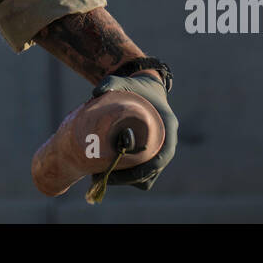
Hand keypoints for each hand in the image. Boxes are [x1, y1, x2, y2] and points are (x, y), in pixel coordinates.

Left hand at [89, 72, 178, 190]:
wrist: (145, 89)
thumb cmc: (137, 87)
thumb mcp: (126, 82)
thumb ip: (111, 82)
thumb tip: (95, 92)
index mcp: (167, 127)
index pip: (162, 157)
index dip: (143, 169)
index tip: (119, 170)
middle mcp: (166, 143)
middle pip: (151, 172)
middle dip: (127, 178)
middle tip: (100, 175)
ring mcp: (158, 152)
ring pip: (145, 177)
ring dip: (125, 180)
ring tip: (98, 174)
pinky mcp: (148, 157)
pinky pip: (141, 175)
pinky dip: (125, 176)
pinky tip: (105, 170)